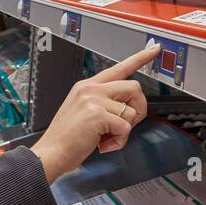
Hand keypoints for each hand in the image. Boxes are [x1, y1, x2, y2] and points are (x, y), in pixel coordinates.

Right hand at [30, 42, 160, 182]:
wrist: (50, 154)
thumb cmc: (66, 139)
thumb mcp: (83, 112)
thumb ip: (103, 104)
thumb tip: (128, 108)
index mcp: (87, 86)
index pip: (119, 68)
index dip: (140, 58)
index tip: (155, 50)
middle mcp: (90, 89)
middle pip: (134, 87)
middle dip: (138, 109)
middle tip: (125, 125)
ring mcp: (93, 100)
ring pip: (131, 111)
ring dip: (124, 131)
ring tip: (105, 138)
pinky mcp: (97, 114)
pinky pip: (125, 128)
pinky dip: (119, 141)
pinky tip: (103, 144)